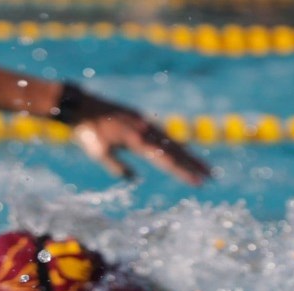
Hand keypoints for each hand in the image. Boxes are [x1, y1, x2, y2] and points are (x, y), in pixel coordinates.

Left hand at [63, 90, 211, 185]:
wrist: (82, 105)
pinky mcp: (142, 120)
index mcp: (137, 140)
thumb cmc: (88, 131)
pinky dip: (176, 145)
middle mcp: (145, 130)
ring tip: (204, 167)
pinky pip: (164, 134)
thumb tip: (134, 179)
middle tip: (212, 176)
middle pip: (176, 150)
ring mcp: (146, 123)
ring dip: (189, 155)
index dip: (183, 172)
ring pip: (173, 141)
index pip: (166, 160)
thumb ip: (118, 166)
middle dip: (194, 164)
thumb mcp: (99, 153)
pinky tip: (183, 152)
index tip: (198, 182)